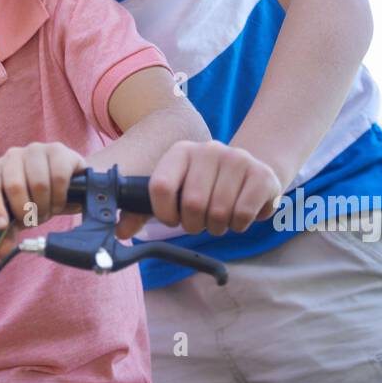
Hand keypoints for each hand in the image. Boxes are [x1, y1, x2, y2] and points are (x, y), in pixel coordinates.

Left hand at [0, 143, 85, 258]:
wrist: (68, 184)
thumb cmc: (37, 198)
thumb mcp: (20, 216)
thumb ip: (8, 233)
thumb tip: (0, 253)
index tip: (2, 226)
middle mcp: (13, 156)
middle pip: (15, 186)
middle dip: (27, 211)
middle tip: (36, 219)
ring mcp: (35, 150)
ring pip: (39, 183)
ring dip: (46, 205)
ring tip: (49, 209)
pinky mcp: (58, 150)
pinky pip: (58, 177)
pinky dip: (60, 196)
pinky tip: (60, 200)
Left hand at [149, 141, 282, 235]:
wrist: (250, 171)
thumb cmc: (205, 187)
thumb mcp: (174, 193)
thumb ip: (143, 211)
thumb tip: (120, 232)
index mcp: (180, 152)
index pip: (161, 186)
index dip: (165, 213)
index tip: (174, 218)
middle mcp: (208, 150)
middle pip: (192, 204)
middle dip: (195, 224)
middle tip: (202, 220)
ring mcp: (237, 159)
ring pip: (219, 213)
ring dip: (218, 226)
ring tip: (221, 216)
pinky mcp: (261, 175)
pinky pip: (243, 214)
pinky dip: (240, 225)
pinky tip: (240, 213)